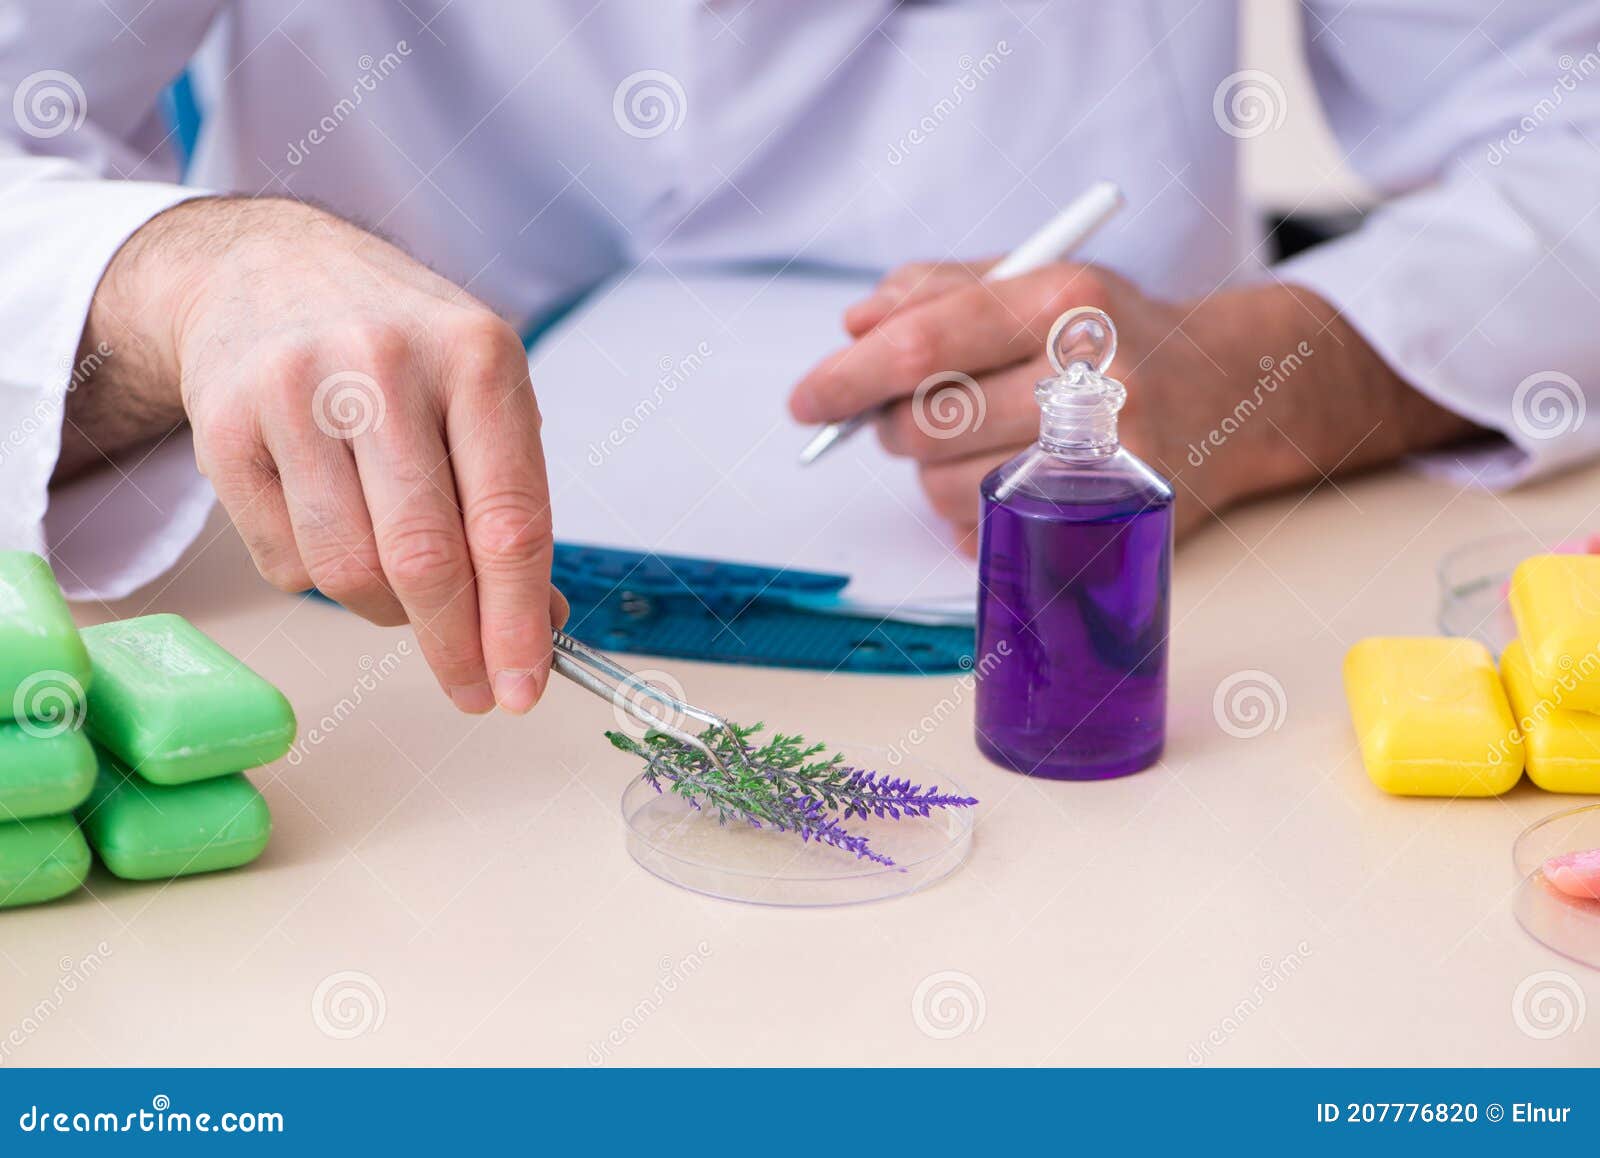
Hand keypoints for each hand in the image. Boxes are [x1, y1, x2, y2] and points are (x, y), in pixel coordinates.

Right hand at [77, 197, 565, 714]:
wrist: (268, 268)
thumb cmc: (400, 346)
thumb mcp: (484, 393)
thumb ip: (513, 502)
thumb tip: (538, 625)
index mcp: (476, 356)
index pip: (506, 522)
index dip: (518, 623)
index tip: (525, 686)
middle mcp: (384, 366)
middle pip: (425, 558)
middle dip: (457, 646)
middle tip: (475, 690)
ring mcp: (294, 392)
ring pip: (348, 571)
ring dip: (388, 616)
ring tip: (407, 598)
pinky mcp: (225, 427)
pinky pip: (286, 561)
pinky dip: (326, 580)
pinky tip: (342, 535)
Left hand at [789, 260, 1478, 547]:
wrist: (1240, 391)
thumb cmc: (1114, 332)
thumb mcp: (1039, 281)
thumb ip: (940, 290)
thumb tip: (853, 325)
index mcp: (1064, 301)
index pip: (924, 345)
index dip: (848, 377)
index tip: (806, 400)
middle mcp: (1093, 377)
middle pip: (925, 426)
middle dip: (893, 426)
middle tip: (909, 415)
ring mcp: (1109, 457)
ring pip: (946, 488)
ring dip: (936, 472)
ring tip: (985, 441)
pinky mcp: (1112, 518)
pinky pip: (986, 533)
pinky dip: (975, 512)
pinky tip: (1018, 478)